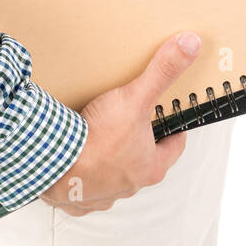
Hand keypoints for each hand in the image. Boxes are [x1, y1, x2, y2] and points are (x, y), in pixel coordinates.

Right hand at [38, 31, 201, 215]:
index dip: (174, 131)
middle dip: (139, 144)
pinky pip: (83, 188)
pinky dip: (81, 175)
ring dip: (109, 162)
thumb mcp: (135, 98)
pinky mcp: (77, 198)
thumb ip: (162, 71)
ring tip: (99, 137)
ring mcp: (103, 193)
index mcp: (150, 166)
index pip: (173, 147)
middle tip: (132, 123)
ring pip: (113, 177)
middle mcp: (129, 185)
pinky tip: (74, 158)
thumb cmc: (97, 140)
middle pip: (142, 162)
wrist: (56, 163)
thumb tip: (188, 47)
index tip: (171, 120)